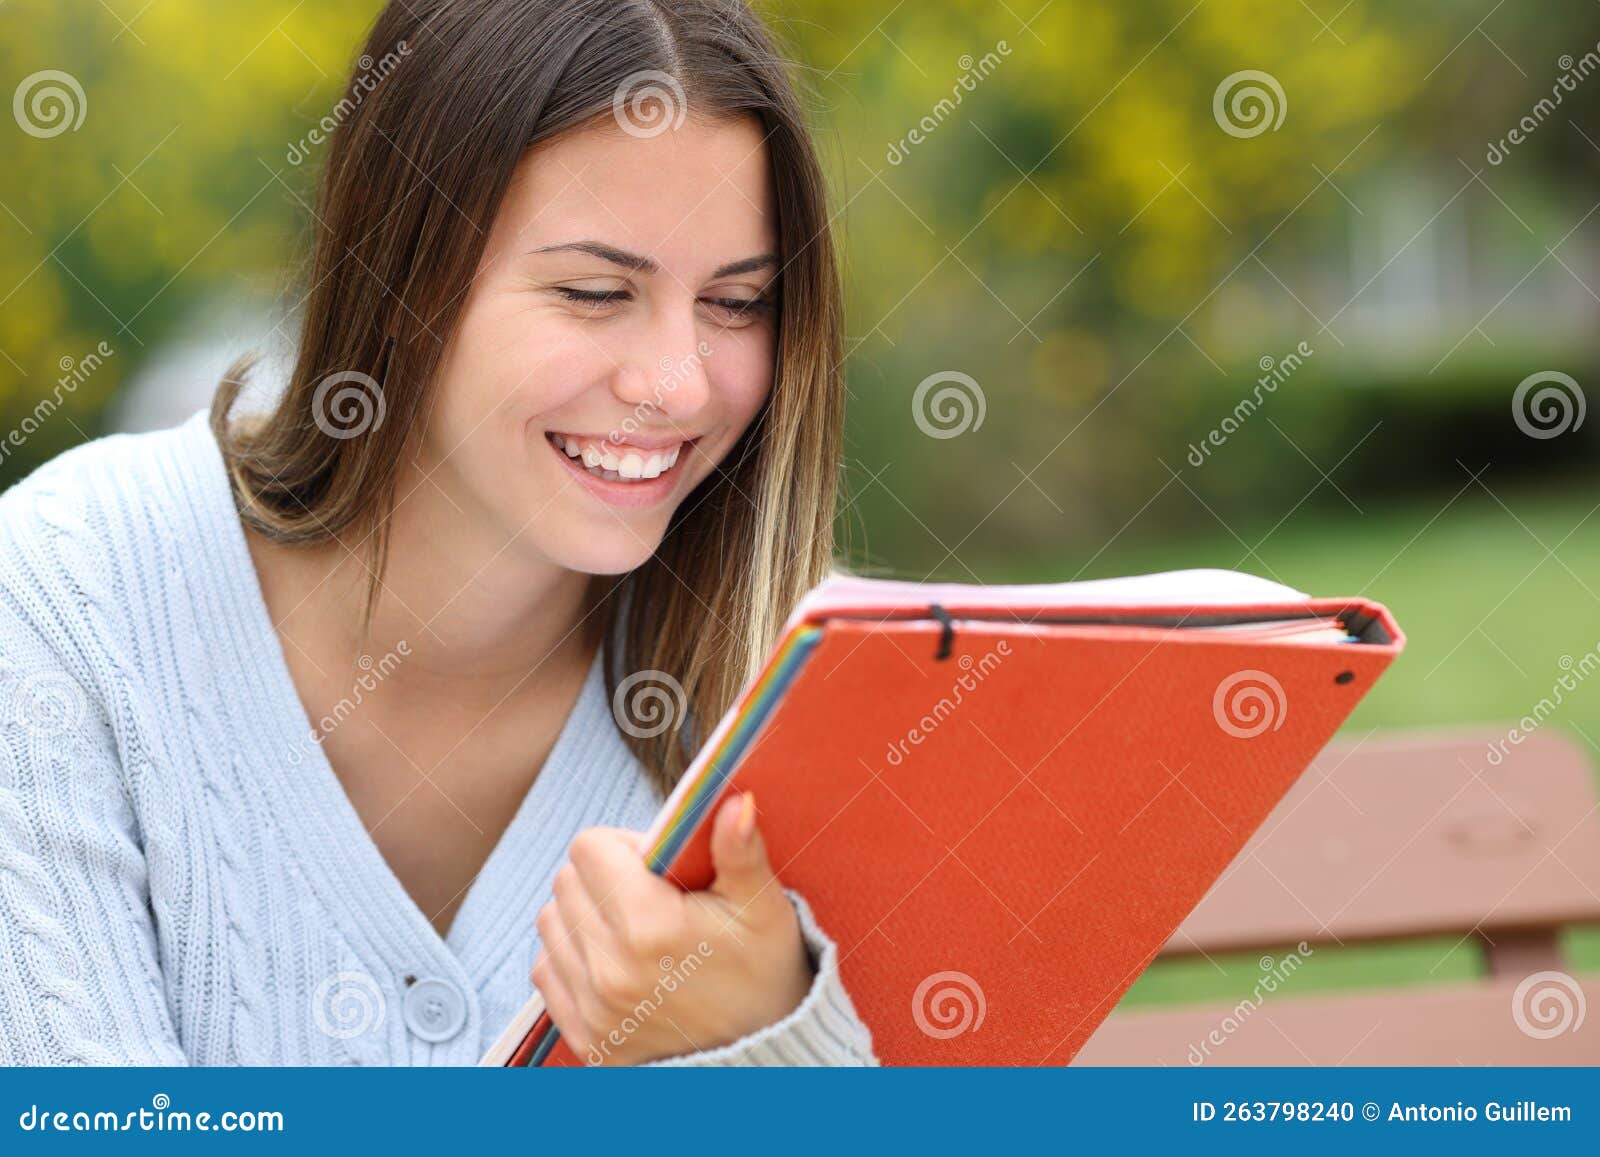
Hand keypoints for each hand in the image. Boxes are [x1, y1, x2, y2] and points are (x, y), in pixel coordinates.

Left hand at [530, 792, 813, 1064]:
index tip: (656, 864)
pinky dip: (573, 957)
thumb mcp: (762, 908)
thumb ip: (739, 851)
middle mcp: (610, 969)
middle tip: (649, 894)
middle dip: (603, 875)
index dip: (624, 845)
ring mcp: (593, 1007)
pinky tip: (616, 961)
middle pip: (566, 880)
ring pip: (550, 922)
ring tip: (632, 927)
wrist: (764, 1060)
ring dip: (584, 914)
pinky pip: (546, 971)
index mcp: (650, 926)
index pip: (589, 847)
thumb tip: (734, 799)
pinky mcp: (584, 1036)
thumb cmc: (764, 972)